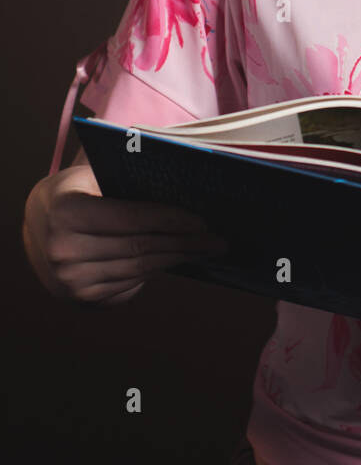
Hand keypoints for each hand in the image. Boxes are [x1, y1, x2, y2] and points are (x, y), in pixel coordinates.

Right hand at [23, 160, 228, 304]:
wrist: (38, 225)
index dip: (170, 220)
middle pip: (139, 248)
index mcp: (67, 212)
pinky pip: (129, 284)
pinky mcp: (81, 298)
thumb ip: (128, 171)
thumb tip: (184, 165)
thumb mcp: (92, 173)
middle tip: (218, 241)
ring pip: (138, 269)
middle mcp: (64, 251)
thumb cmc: (77, 190)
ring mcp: (70, 281)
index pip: (130, 218)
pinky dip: (157, 271)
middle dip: (184, 243)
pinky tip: (179, 261)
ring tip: (206, 251)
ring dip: (177, 260)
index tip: (202, 221)